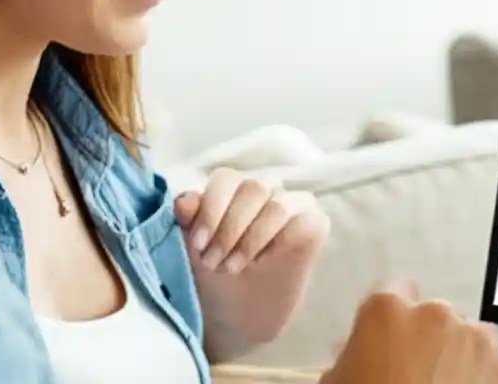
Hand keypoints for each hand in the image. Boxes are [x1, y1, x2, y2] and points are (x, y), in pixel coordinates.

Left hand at [175, 168, 328, 275]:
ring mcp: (291, 203)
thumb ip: (188, 220)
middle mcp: (265, 190)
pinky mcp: (313, 221)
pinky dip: (270, 238)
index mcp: (234, 189)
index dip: (210, 209)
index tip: (198, 245)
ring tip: (232, 267)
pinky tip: (259, 263)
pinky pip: (297, 216)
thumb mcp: (194, 248)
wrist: (240, 318)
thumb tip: (184, 200)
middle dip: (228, 227)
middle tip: (214, 262)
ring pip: (274, 200)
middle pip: (251, 186)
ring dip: (248, 238)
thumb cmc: (216, 277)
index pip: (226, 178)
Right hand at [320, 290, 497, 383]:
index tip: (393, 336)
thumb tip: (355, 355)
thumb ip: (348, 359)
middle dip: (432, 343)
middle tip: (419, 379)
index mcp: (386, 312)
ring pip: (477, 340)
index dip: (393, 318)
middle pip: (438, 318)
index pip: (393, 289)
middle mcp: (437, 316)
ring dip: (468, 361)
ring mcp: (481, 343)